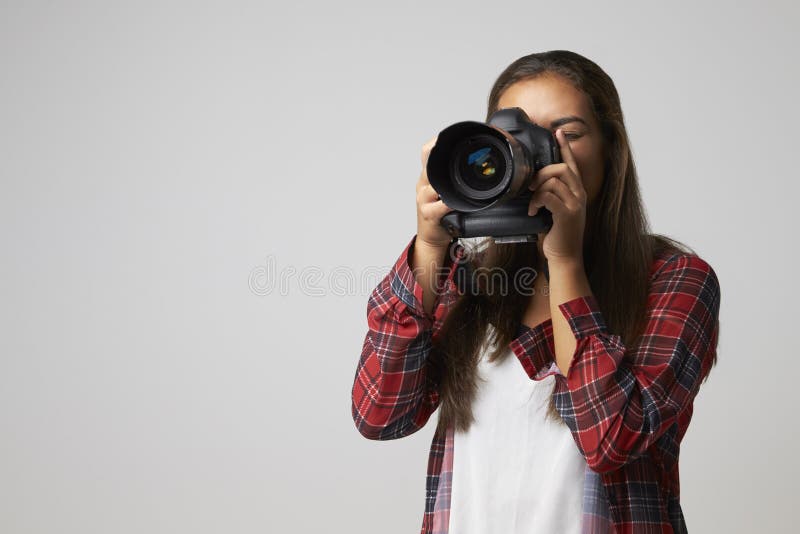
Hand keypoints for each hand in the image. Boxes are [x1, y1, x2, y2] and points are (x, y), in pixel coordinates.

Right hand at [416, 136, 454, 248]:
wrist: (432, 237)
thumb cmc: (442, 213)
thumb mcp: (445, 191)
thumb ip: (453, 178)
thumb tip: (476, 165)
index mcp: (428, 176)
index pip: (427, 153)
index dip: (434, 142)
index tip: (446, 136)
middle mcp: (423, 184)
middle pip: (428, 164)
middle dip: (441, 157)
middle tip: (457, 151)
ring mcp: (423, 198)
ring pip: (432, 183)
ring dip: (445, 181)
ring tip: (458, 178)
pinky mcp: (428, 213)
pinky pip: (438, 205)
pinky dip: (447, 202)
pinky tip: (454, 202)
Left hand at [527, 128, 586, 264]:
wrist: (565, 256)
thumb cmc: (558, 234)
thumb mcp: (554, 211)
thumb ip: (549, 195)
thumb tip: (532, 185)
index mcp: (576, 191)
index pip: (571, 163)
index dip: (564, 147)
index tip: (557, 132)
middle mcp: (579, 194)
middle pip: (560, 168)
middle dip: (541, 173)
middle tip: (530, 187)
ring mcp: (575, 203)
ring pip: (554, 180)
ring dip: (537, 190)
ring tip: (532, 204)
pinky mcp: (567, 213)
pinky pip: (549, 195)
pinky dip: (537, 201)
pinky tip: (533, 211)